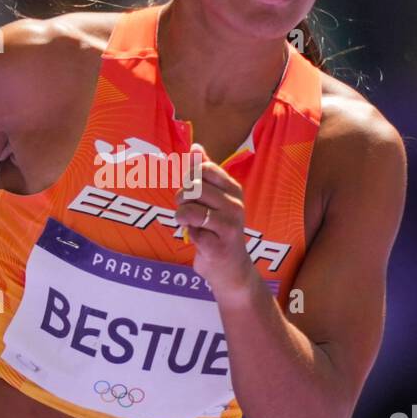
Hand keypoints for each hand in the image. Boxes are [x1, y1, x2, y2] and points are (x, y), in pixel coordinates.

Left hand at [175, 142, 261, 301]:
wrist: (232, 270)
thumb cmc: (220, 231)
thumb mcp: (216, 200)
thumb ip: (205, 173)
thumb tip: (195, 147)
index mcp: (234, 190)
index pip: (204, 169)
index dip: (190, 178)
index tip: (192, 191)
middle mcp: (235, 205)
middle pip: (193, 187)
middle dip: (182, 198)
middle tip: (188, 210)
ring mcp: (229, 226)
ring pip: (189, 209)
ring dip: (182, 217)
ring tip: (191, 224)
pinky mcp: (218, 246)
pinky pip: (190, 231)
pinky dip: (188, 234)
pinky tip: (198, 240)